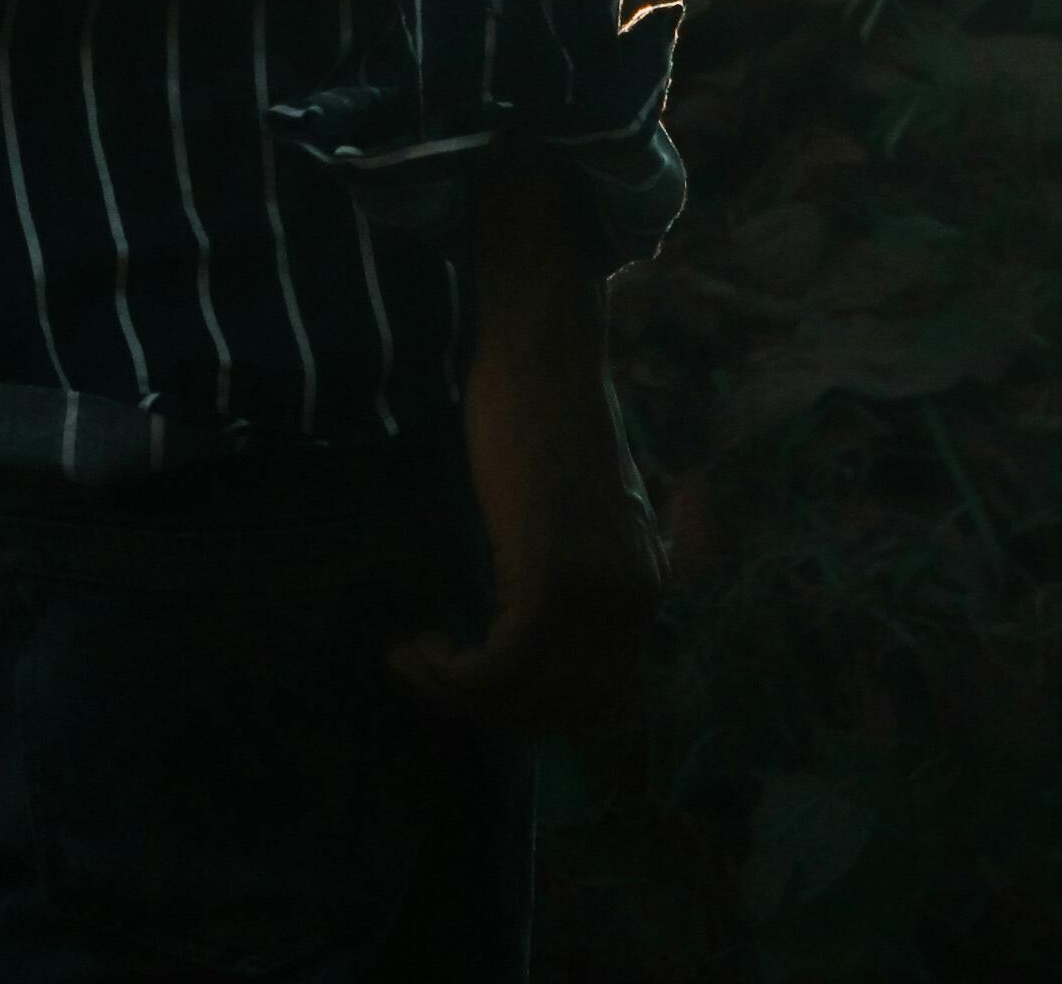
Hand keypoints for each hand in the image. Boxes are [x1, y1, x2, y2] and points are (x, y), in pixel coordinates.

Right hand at [392, 342, 668, 736]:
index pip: (604, 698)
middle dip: (494, 711)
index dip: (535, 709)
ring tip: (415, 661)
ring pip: (528, 693)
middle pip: (565, 707)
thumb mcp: (583, 504)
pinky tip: (416, 646)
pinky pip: (501, 666)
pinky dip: (451, 673)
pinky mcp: (549, 576)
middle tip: (436, 679)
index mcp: (646, 585)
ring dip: (459, 695)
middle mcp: (634, 600)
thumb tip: (539, 629)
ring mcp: (596, 592)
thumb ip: (581, 564)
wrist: (543, 350)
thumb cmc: (547, 410)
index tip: (480, 687)